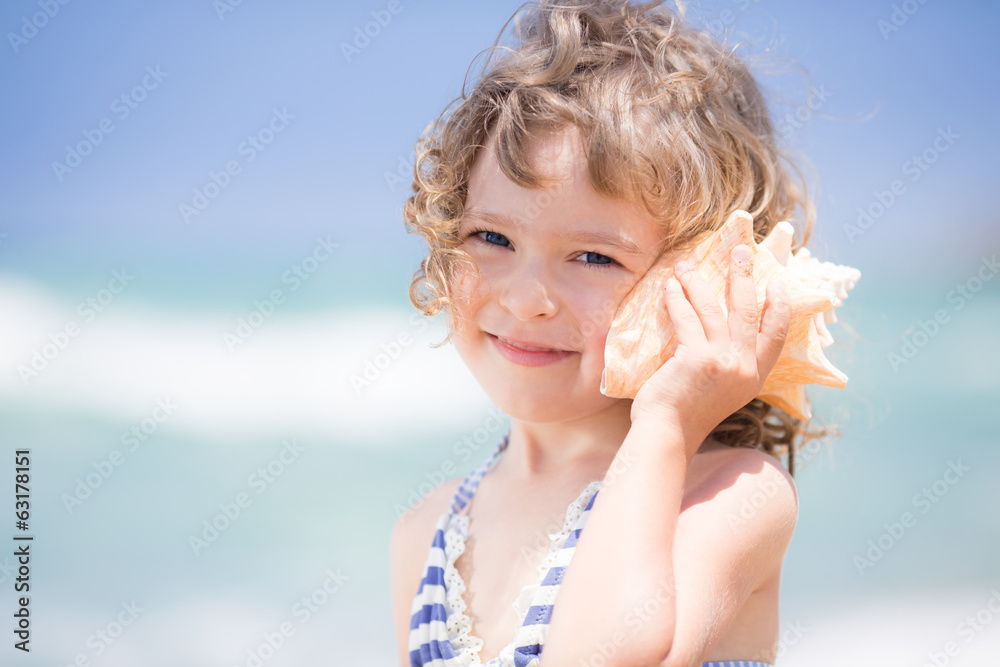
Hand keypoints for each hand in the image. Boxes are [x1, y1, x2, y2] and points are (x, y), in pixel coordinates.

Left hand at [629, 244, 790, 459]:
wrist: (666, 435)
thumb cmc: (686, 413)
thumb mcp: (722, 391)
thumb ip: (731, 366)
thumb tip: (726, 333)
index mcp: (755, 376)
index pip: (777, 334)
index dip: (779, 305)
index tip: (776, 281)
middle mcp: (744, 367)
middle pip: (749, 310)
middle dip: (744, 276)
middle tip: (740, 250)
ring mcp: (722, 362)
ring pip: (715, 308)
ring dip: (699, 281)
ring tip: (687, 263)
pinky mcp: (696, 358)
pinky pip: (687, 317)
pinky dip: (677, 298)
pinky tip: (669, 286)